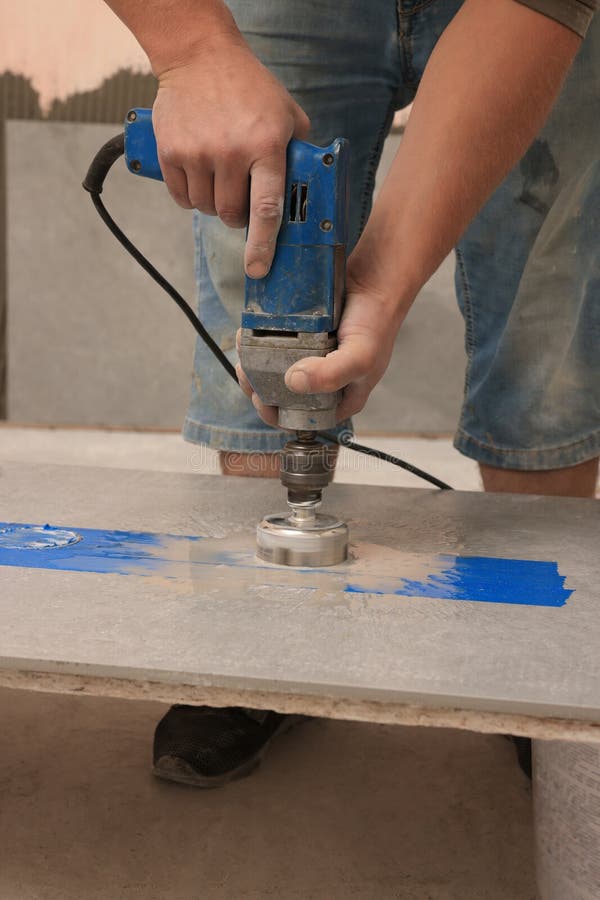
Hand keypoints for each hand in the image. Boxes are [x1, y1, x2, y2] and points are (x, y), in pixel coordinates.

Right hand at [152, 36, 309, 277]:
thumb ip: (299, 152)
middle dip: (239, 216)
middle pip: (233, 215)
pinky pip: (181, 198)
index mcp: (266, 145)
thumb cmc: (250, 87)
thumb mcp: (288, 114)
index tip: (258, 269)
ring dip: (214, 204)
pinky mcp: (171, 152)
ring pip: (206, 209)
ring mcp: (198, 153)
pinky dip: (190, 195)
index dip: (263, 245)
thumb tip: (311, 191)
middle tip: (241, 196)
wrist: (199, 55)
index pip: (267, 208)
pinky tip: (198, 173)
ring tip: (220, 177)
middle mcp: (231, 152)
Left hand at [236, 272, 404, 425]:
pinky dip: (260, 341)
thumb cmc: (375, 323)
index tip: (262, 399)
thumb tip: (292, 382)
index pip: (304, 420)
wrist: (375, 279)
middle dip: (260, 388)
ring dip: (256, 364)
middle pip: (284, 396)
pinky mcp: (302, 338)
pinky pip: (275, 345)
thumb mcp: (359, 357)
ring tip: (246, 351)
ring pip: (276, 371)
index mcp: (340, 399)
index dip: (278, 415)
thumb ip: (330, 375)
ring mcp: (312, 360)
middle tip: (247, 372)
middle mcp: (325, 383)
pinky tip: (250, 334)